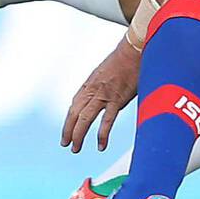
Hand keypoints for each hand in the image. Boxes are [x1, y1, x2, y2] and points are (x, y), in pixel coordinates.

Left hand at [61, 37, 140, 153]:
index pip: (74, 105)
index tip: (67, 129)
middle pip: (74, 114)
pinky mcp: (116, 100)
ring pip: (84, 119)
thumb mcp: (105, 72)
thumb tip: (101, 95)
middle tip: (66, 143)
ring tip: (76, 148)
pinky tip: (100, 146)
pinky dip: (102, 135)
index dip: (69, 120)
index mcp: (90, 83)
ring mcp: (103, 95)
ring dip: (78, 135)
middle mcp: (93, 90)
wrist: (133, 50)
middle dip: (68, 131)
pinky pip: (106, 121)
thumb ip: (101, 86)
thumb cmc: (123, 60)